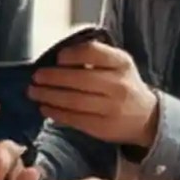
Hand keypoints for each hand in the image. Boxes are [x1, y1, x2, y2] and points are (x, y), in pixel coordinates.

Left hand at [28, 42, 158, 146]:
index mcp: (121, 62)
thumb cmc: (124, 84)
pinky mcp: (104, 128)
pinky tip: (45, 108)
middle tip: (35, 76)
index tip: (57, 58)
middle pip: (79, 79)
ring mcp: (112, 108)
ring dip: (49, 96)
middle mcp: (118, 84)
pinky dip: (56, 113)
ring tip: (33, 92)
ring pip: (74, 101)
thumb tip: (57, 58)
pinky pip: (75, 119)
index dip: (71, 55)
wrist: (147, 117)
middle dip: (52, 78)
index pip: (92, 52)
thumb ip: (95, 57)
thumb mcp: (118, 64)